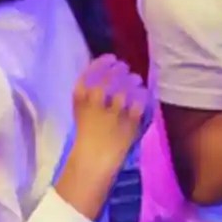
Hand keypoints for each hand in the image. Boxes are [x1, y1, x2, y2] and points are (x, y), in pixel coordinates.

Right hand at [70, 54, 151, 170]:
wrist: (92, 163)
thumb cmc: (88, 135)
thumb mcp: (82, 111)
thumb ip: (90, 93)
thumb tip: (108, 72)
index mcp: (79, 100)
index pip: (90, 72)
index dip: (102, 62)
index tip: (111, 58)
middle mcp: (95, 103)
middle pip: (110, 76)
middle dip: (119, 69)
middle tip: (124, 68)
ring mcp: (113, 113)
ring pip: (126, 87)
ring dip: (132, 80)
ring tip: (135, 79)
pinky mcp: (129, 124)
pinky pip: (139, 102)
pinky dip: (142, 95)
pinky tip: (142, 94)